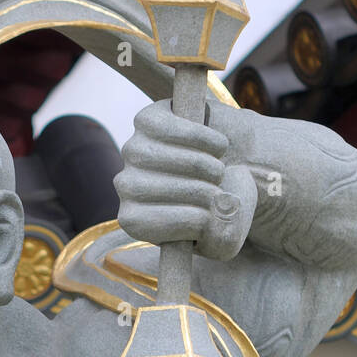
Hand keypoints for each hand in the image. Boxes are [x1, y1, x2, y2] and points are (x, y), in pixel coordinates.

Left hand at [114, 99, 256, 262]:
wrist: (231, 164)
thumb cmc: (222, 204)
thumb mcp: (227, 233)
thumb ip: (222, 236)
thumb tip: (214, 215)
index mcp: (134, 221)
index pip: (152, 223)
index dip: (192, 220)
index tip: (214, 217)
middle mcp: (126, 186)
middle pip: (150, 189)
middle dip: (199, 192)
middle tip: (220, 192)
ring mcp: (133, 150)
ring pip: (163, 158)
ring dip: (204, 166)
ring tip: (219, 171)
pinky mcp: (148, 120)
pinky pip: (172, 129)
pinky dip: (204, 139)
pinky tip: (219, 148)